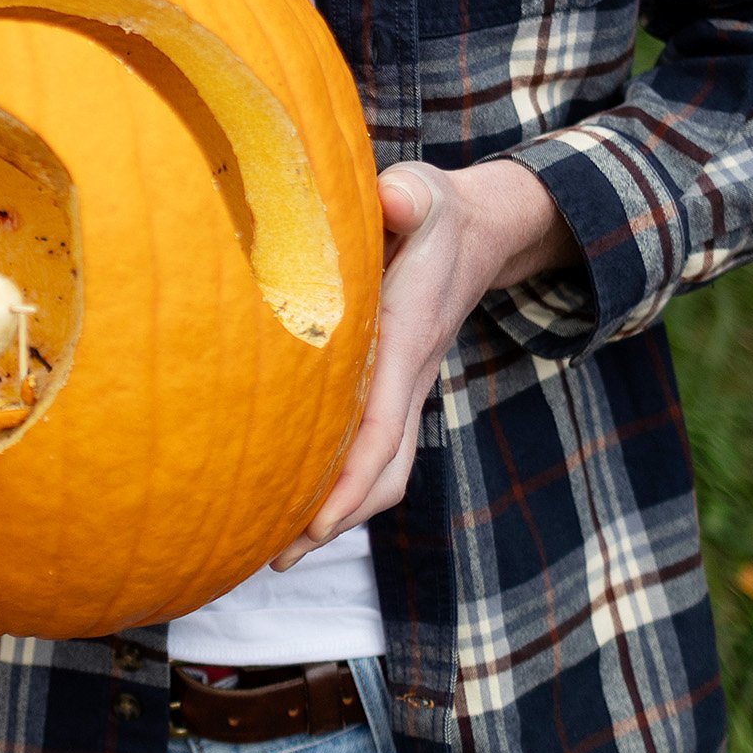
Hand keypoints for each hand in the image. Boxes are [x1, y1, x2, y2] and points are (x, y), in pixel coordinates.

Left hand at [272, 161, 574, 569]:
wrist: (476, 231)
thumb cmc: (433, 213)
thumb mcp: (424, 194)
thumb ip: (408, 197)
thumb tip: (393, 199)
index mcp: (407, 339)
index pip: (382, 423)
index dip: (351, 477)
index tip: (317, 522)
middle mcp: (409, 376)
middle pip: (383, 469)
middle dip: (337, 517)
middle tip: (279, 558)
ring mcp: (404, 389)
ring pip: (379, 470)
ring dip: (335, 512)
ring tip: (275, 552)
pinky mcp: (392, 388)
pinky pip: (369, 451)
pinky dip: (335, 484)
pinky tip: (290, 500)